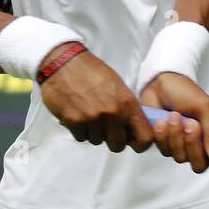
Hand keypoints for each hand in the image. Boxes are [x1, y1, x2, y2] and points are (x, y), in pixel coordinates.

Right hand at [39, 47, 153, 152]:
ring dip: (94, 133)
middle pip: (118, 146)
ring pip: (98, 142)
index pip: (145, 138)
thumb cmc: (91, 71)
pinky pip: (81, 138)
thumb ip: (127, 109)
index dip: (140, 144)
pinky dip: (79, 130)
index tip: (133, 140)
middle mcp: (112, 113)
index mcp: (127, 103)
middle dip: (112, 140)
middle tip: (106, 128)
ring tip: (89, 114)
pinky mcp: (74, 122)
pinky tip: (78, 114)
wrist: (63, 63)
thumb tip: (132, 129)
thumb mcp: (117, 86)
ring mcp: (92, 119)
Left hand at [141, 73, 208, 175]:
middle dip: (192, 144)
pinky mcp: (166, 145)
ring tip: (173, 115)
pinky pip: (165, 152)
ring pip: (180, 158)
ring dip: (175, 135)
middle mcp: (203, 146)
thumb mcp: (205, 107)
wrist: (160, 84)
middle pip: (201, 165)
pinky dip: (163, 136)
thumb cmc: (187, 93)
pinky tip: (162, 121)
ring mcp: (183, 147)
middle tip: (190, 123)